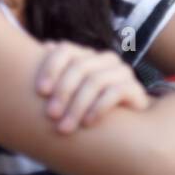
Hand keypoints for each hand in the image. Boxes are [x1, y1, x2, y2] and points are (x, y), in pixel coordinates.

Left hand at [34, 41, 150, 133]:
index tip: (39, 92)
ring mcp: (122, 72)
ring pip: (96, 81)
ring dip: (77, 106)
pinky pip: (115, 92)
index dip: (51, 68)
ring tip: (65, 128)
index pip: (65, 50)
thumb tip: (44, 47)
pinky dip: (98, 108)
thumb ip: (56, 75)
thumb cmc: (88, 108)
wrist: (125, 126)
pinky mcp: (134, 88)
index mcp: (86, 56)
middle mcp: (105, 59)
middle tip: (51, 116)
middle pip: (80, 67)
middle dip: (63, 92)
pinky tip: (87, 123)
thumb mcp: (69, 93)